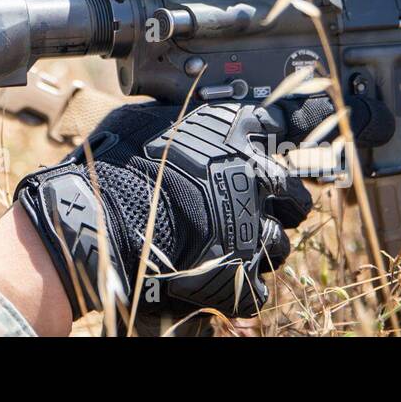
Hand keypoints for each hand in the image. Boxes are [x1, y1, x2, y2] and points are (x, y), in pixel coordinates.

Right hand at [14, 97, 324, 329]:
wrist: (106, 217)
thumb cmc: (119, 163)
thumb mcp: (146, 118)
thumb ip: (177, 118)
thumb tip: (175, 115)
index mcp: (239, 132)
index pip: (277, 129)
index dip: (266, 146)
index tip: (258, 153)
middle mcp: (258, 176)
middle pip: (295, 194)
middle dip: (281, 203)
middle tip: (257, 207)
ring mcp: (254, 227)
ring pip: (279, 243)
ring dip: (259, 245)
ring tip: (232, 246)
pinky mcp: (242, 272)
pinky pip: (255, 286)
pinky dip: (238, 285)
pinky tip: (217, 276)